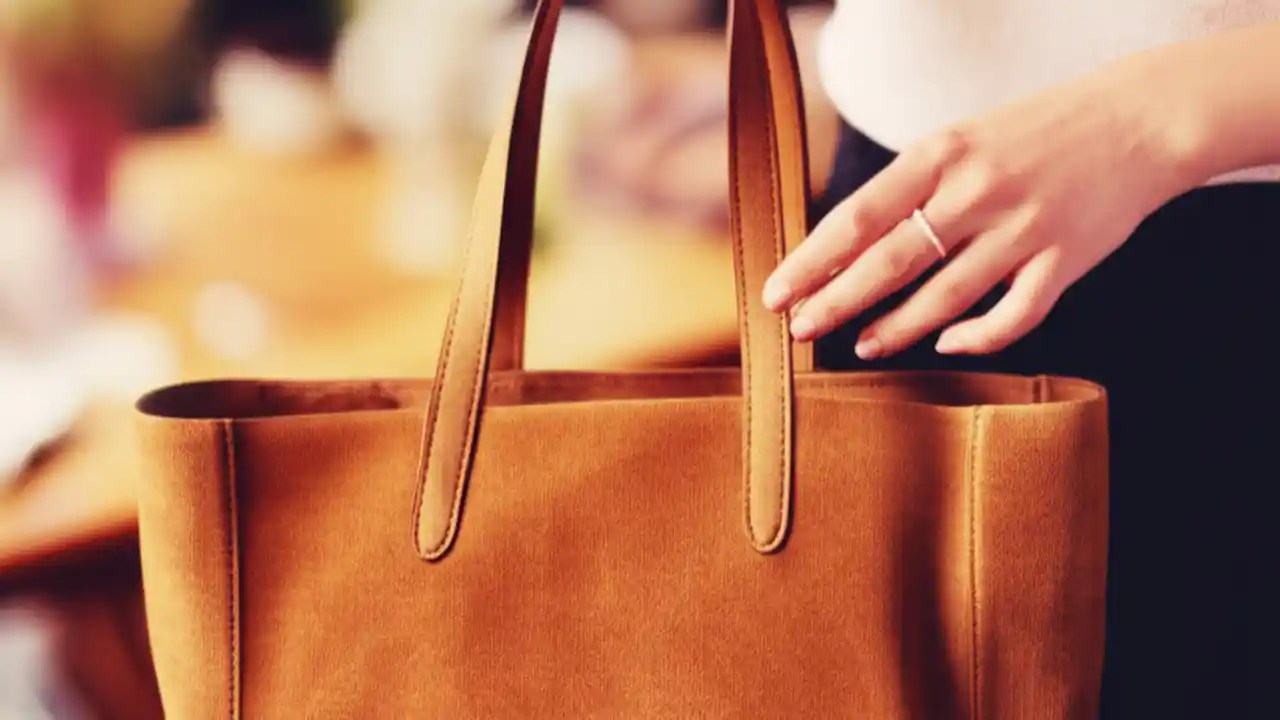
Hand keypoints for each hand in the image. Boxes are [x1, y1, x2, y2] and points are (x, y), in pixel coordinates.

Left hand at [763, 51, 1204, 358]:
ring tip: (861, 344)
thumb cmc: (1034, 133)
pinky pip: (1013, 316)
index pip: (859, 216)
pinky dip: (976, 337)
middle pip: (891, 261)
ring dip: (896, 328)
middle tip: (800, 330)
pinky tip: (947, 343)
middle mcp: (978, 190)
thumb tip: (846, 246)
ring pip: (945, 296)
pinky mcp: (1067, 259)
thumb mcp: (962, 140)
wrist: (1139, 119)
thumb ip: (911, 188)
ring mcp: (1025, 228)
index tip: (776, 293)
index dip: (812, 260)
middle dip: (836, 301)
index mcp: (942, 153)